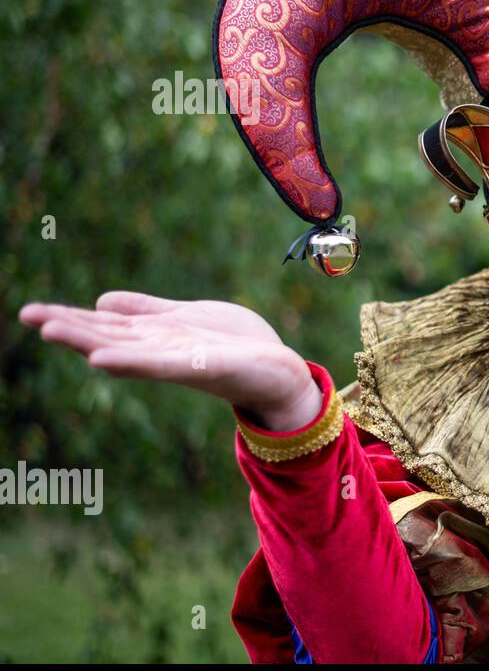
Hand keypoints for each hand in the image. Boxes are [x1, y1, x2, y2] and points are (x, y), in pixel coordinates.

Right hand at [19, 292, 321, 429]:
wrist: (278, 370)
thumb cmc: (234, 344)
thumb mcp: (186, 317)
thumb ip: (146, 311)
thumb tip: (101, 301)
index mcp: (154, 335)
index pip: (104, 324)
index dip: (69, 316)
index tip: (30, 311)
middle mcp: (159, 349)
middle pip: (106, 335)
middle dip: (69, 326)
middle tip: (27, 316)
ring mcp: (178, 360)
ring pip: (126, 350)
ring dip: (90, 342)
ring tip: (53, 332)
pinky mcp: (202, 367)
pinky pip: (162, 365)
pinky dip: (133, 362)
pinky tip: (104, 360)